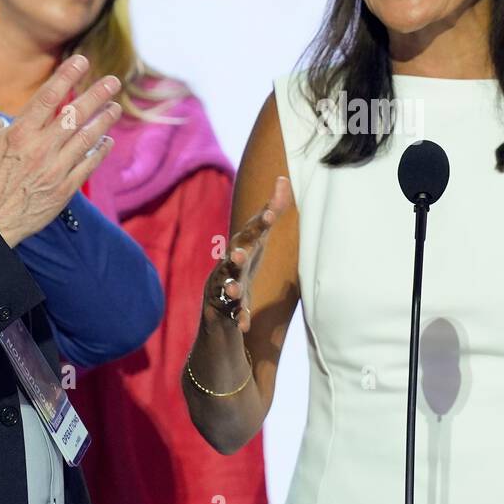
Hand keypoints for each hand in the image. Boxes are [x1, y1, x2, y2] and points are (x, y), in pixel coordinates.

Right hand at [0, 55, 121, 247]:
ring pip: (86, 139)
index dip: (67, 77)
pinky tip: (107, 140)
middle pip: (75, 115)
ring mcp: (56, 170)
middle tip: (113, 81)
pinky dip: (100, 151)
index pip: (48, 98)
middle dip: (96, 95)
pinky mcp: (65, 189)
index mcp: (18, 134)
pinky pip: (88, 166)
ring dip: (103, 121)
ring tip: (115, 107)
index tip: (82, 61)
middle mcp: (41, 149)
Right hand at [202, 176, 292, 332]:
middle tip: (241, 253)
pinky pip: (233, 314)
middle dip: (237, 255)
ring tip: (235, 291)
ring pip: (228, 287)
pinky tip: (245, 325)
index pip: (251, 233)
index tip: (271, 214)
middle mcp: (230, 265)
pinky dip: (239, 318)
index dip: (261, 223)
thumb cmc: (244, 261)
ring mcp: (226, 286)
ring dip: (232, 288)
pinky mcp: (227, 308)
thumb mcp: (259, 237)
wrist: (220, 299)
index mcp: (242, 247)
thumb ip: (272, 209)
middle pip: (234, 259)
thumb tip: (283, 178)